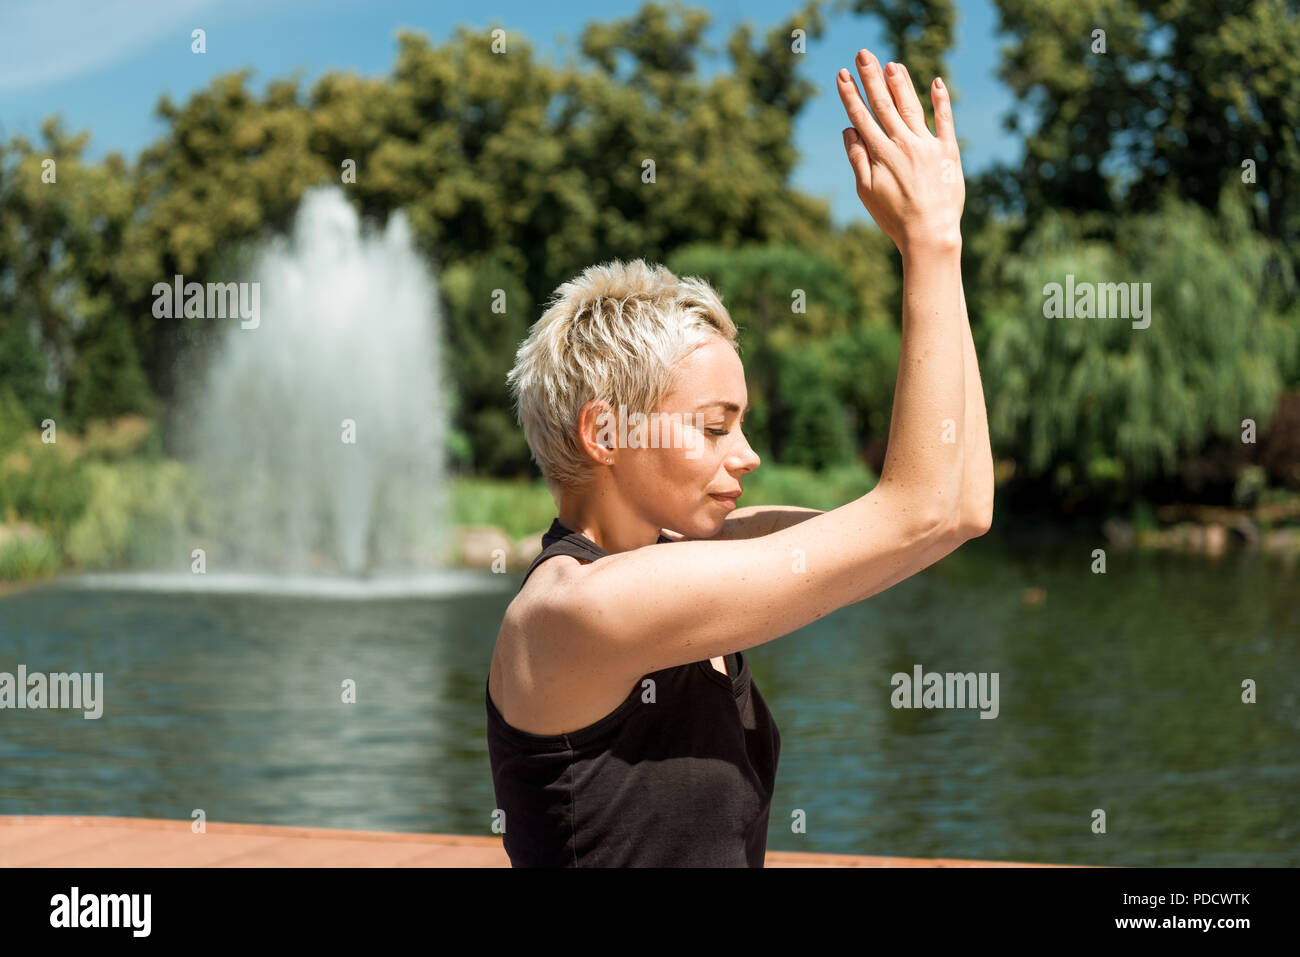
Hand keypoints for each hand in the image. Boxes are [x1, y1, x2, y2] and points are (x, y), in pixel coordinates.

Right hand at [836, 49, 964, 251]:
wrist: (930, 234)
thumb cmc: (894, 217)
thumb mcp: (867, 192)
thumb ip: (857, 159)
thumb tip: (849, 131)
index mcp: (881, 154)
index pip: (862, 117)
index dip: (851, 95)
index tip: (843, 74)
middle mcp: (903, 144)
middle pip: (884, 104)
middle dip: (871, 77)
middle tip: (863, 54)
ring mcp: (927, 145)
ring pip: (911, 106)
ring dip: (900, 83)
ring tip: (892, 64)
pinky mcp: (948, 151)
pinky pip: (945, 121)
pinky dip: (940, 101)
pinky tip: (936, 82)